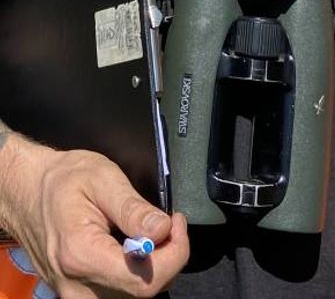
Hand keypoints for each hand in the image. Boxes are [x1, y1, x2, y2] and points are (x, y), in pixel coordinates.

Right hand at [0, 134, 187, 296]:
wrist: (26, 192)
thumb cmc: (63, 181)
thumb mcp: (102, 178)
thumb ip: (133, 208)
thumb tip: (164, 230)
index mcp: (82, 256)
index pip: (144, 281)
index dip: (174, 253)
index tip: (177, 222)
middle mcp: (76, 286)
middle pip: (141, 292)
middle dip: (167, 259)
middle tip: (167, 224)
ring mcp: (74, 295)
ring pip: (131, 296)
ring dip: (152, 267)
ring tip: (148, 233)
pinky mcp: (77, 294)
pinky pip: (116, 293)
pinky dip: (133, 272)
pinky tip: (132, 247)